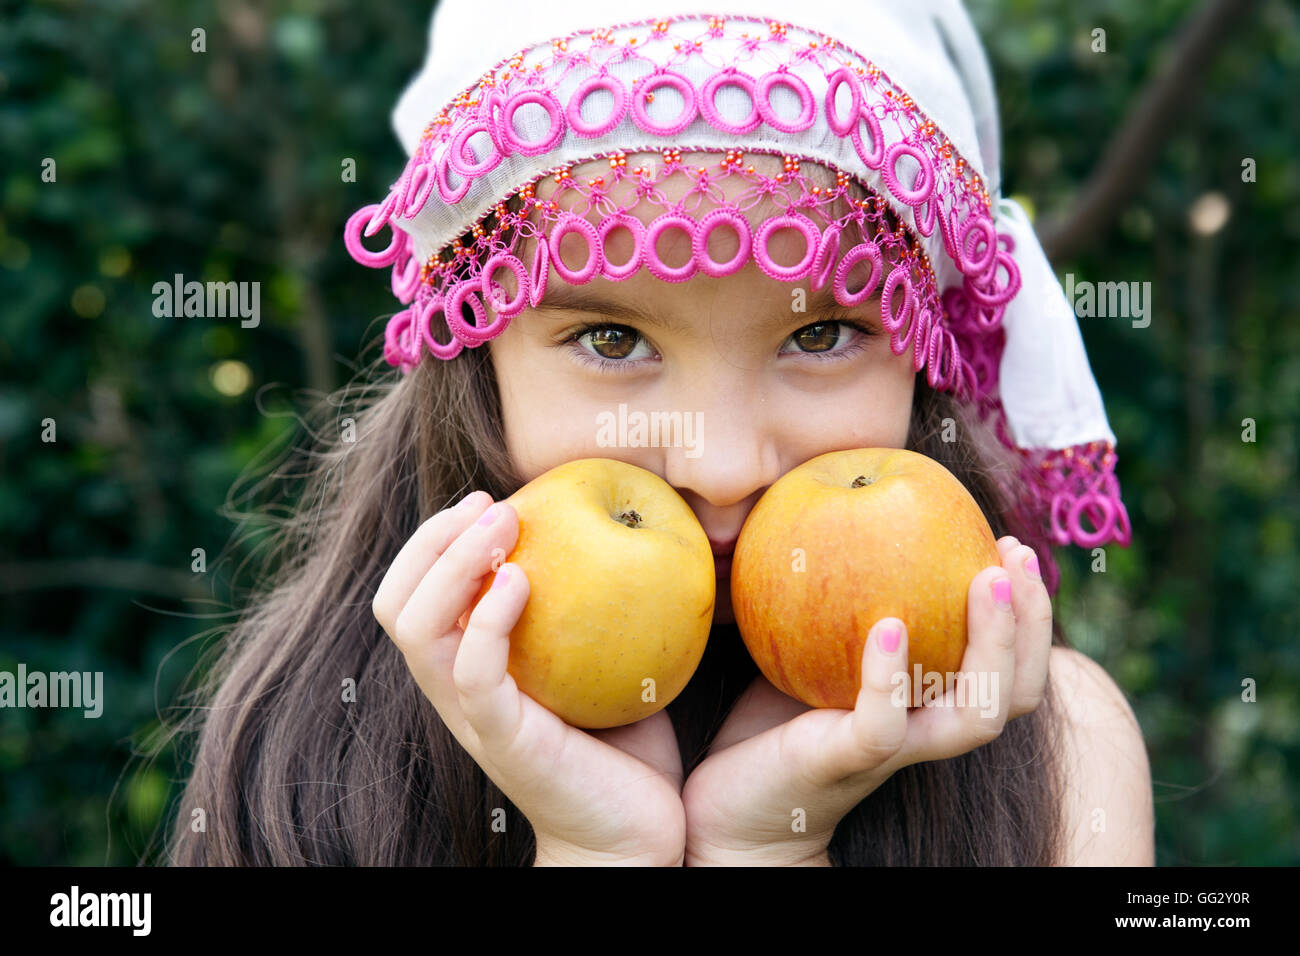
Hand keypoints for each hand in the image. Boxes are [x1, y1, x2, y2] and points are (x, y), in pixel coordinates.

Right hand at [373, 491, 685, 865]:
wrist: (633, 834)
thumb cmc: (621, 743)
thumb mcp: (594, 659)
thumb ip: (584, 606)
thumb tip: (617, 524)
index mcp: (466, 668)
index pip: (411, 593)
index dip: (433, 540)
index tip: (491, 500)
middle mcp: (455, 691)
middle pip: (396, 603)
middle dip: (433, 539)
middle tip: (494, 503)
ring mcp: (473, 717)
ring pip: (417, 630)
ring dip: (452, 563)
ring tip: (504, 524)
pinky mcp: (502, 740)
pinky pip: (472, 673)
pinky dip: (486, 620)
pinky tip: (521, 580)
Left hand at [681, 535, 1051, 864]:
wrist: (732, 805)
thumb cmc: (774, 716)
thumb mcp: (816, 643)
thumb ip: (844, 595)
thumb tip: (847, 503)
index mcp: (931, 704)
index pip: (1011, 667)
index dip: (1030, 612)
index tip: (1009, 542)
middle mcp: (925, 731)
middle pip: (1017, 691)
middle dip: (1032, 622)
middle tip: (1015, 552)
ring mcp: (891, 751)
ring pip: (975, 715)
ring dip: (991, 646)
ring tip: (983, 580)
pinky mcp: (843, 761)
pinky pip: (883, 726)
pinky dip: (890, 677)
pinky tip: (888, 625)